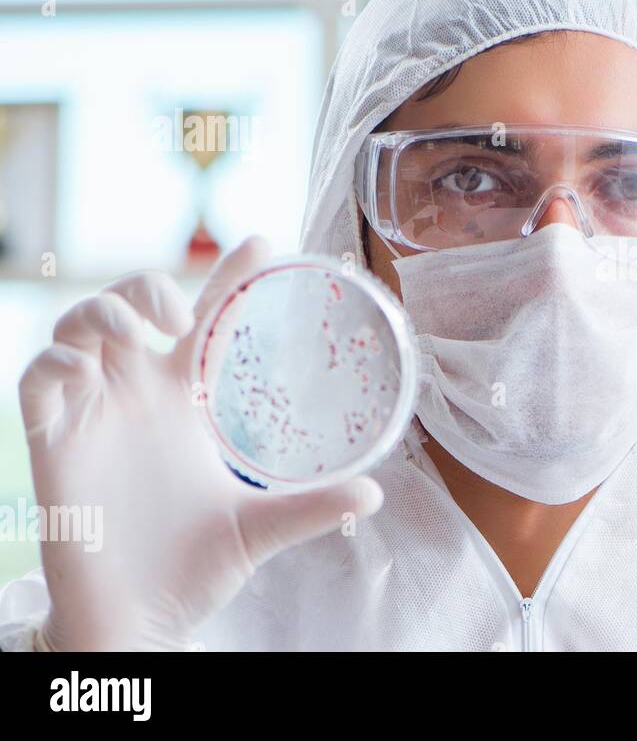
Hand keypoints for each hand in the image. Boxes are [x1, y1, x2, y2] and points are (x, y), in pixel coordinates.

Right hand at [19, 238, 383, 650]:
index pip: (206, 323)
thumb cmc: (193, 569)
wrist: (139, 620)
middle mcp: (138, 397)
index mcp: (184, 403)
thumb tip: (373, 495)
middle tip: (175, 312)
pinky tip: (86, 370)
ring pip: (79, 328)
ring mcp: (93, 415)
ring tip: (140, 331)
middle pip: (131, 305)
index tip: (264, 240)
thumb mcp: (258, 528)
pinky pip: (38, 379)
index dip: (229, 278)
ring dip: (102, 311)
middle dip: (145, 286)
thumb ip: (310, 507)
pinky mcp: (53, 442)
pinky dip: (57, 362)